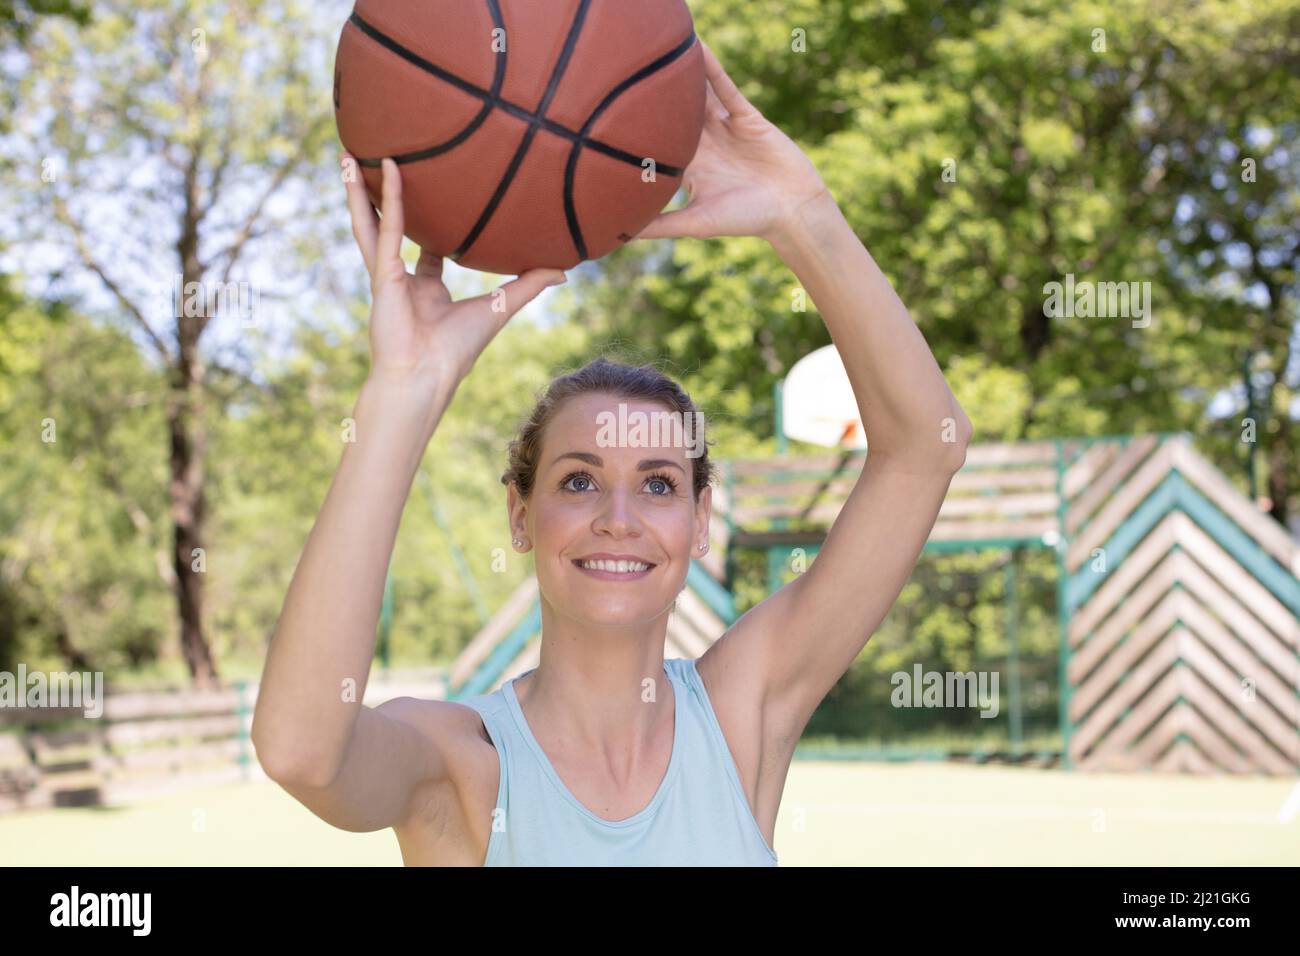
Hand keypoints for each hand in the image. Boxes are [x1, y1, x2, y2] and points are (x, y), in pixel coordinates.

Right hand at [344, 155, 565, 388]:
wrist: (428, 376)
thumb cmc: (457, 351)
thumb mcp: (500, 307)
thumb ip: (528, 285)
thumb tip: (564, 270)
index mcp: (426, 291)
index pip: (427, 251)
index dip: (428, 227)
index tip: (433, 197)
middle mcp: (402, 279)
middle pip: (388, 227)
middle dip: (380, 198)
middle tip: (377, 163)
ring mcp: (387, 275)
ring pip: (370, 222)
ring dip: (359, 189)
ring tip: (348, 154)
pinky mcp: (383, 274)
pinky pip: (387, 228)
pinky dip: (388, 198)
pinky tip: (387, 168)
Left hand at [634, 40, 830, 244]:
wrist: (790, 210)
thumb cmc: (745, 221)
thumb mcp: (695, 223)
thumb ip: (660, 226)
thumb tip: (619, 237)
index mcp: (690, 166)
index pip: (657, 142)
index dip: (635, 128)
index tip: (606, 113)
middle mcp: (705, 144)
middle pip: (673, 113)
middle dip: (654, 96)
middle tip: (623, 71)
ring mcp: (726, 127)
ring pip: (697, 96)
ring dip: (681, 75)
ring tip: (656, 51)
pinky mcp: (746, 116)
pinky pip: (726, 88)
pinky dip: (713, 68)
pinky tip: (699, 48)